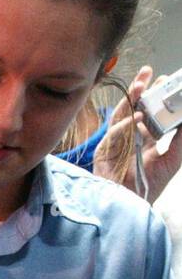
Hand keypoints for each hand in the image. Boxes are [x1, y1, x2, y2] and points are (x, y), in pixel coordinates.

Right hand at [93, 66, 181, 203]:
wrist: (132, 205)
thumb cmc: (151, 185)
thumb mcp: (173, 159)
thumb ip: (180, 138)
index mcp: (143, 138)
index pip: (149, 112)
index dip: (155, 96)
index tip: (164, 80)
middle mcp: (128, 138)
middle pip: (132, 108)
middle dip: (140, 90)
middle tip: (149, 73)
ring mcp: (115, 143)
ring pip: (120, 116)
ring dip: (130, 100)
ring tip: (141, 85)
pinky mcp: (104, 152)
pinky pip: (113, 134)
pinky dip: (125, 125)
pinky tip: (137, 118)